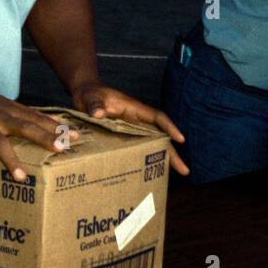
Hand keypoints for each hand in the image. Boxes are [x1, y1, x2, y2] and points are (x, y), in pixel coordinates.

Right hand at [0, 88, 78, 189]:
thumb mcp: (4, 106)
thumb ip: (25, 115)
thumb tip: (52, 121)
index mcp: (11, 110)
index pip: (37, 118)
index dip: (56, 127)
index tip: (76, 135)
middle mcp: (0, 116)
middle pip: (24, 127)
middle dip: (43, 137)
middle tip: (60, 148)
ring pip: (0, 142)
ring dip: (11, 160)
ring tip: (22, 178)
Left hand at [69, 82, 188, 175]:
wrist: (84, 95)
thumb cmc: (90, 93)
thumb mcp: (90, 97)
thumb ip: (95, 105)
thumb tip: (99, 113)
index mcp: (133, 109)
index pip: (157, 118)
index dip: (169, 128)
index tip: (181, 139)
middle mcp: (136, 120)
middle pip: (159, 136)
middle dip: (172, 152)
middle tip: (184, 169)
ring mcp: (131, 129)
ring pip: (151, 145)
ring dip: (162, 158)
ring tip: (175, 174)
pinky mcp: (123, 137)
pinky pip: (138, 149)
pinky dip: (146, 159)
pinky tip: (151, 172)